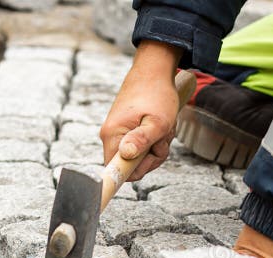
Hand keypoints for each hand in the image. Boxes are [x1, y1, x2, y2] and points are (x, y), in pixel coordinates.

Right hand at [100, 41, 182, 181]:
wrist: (154, 71)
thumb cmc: (157, 94)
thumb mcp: (157, 121)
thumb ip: (142, 140)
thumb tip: (126, 156)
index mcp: (113, 135)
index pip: (117, 171)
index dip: (133, 172)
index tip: (148, 160)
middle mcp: (110, 136)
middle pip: (132, 166)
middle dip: (152, 156)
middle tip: (162, 137)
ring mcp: (118, 134)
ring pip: (139, 157)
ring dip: (156, 147)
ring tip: (162, 128)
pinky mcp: (125, 130)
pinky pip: (141, 147)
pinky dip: (154, 140)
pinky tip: (159, 127)